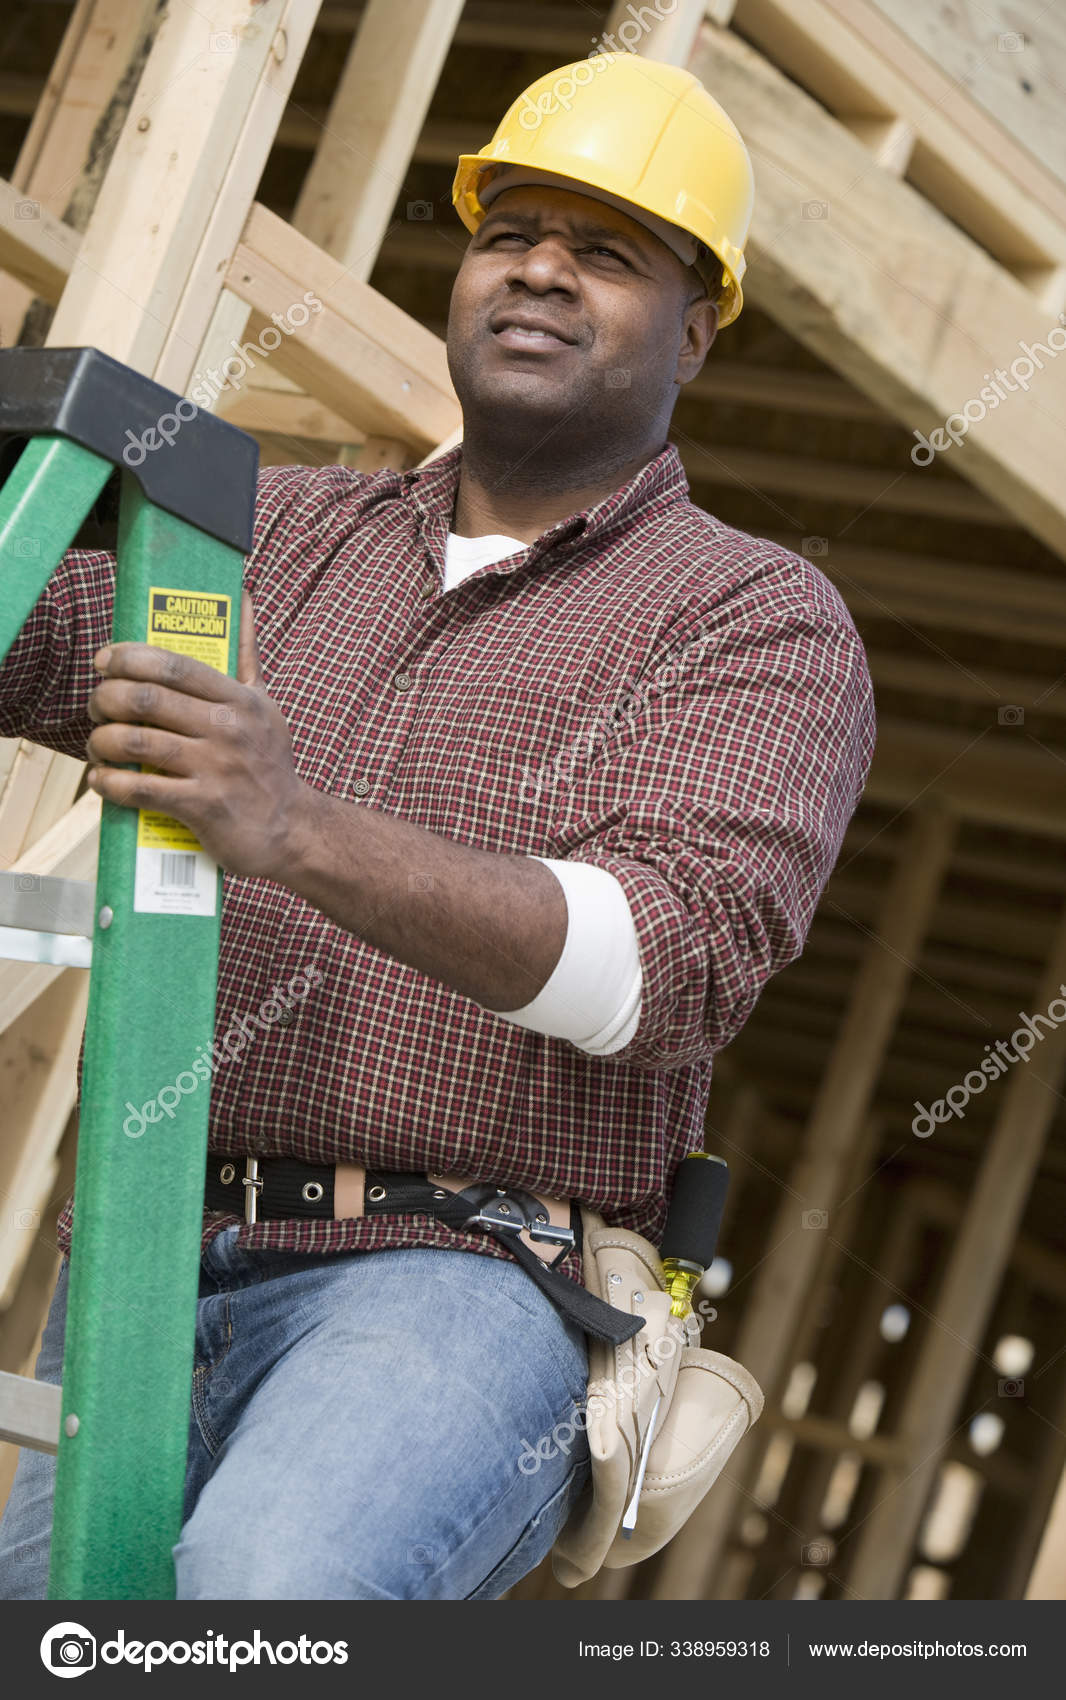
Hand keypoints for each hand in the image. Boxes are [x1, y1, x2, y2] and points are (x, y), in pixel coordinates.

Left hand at [85, 589, 311, 881]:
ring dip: (102, 742)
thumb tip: (242, 599)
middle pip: (147, 700)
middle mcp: (228, 729)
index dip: (129, 657)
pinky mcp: (204, 806)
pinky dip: (110, 783)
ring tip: (96, 745)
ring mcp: (216, 769)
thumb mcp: (265, 705)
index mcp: (240, 700)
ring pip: (137, 743)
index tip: (104, 662)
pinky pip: (141, 789)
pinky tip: (101, 780)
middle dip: (106, 699)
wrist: (292, 829)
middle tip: (97, 707)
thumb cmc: (269, 763)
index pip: (174, 664)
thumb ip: (247, 655)